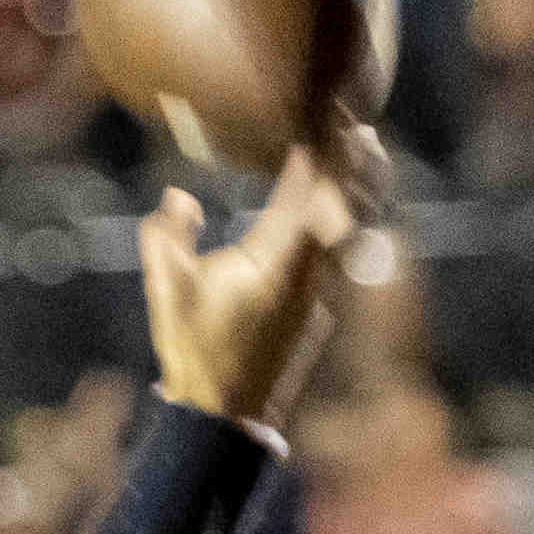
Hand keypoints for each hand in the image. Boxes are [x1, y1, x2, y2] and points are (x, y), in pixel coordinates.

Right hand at [138, 145, 366, 432]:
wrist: (223, 417)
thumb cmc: (194, 354)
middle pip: (343, 209)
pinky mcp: (317, 310)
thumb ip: (167, 236)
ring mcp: (319, 296)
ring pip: (349, 233)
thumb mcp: (167, 291)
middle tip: (361, 127)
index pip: (306, 196)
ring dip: (355, 193)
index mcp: (276, 265)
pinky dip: (345, 223)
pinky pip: (339, 254)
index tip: (324, 116)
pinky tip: (342, 208)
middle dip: (351, 165)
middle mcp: (309, 278)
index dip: (318, 153)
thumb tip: (182, 197)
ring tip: (366, 157)